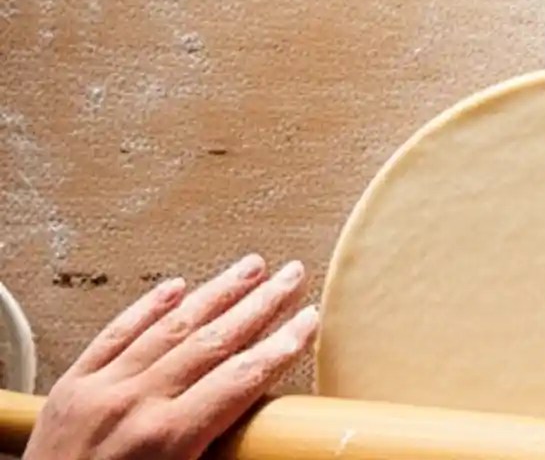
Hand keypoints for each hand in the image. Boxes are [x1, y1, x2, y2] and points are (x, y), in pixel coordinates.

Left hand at [24, 255, 317, 459]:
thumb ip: (222, 451)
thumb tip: (267, 433)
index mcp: (166, 440)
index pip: (241, 378)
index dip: (282, 345)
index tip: (308, 320)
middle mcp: (134, 405)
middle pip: (213, 340)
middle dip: (260, 304)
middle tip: (292, 275)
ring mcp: (99, 390)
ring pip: (170, 326)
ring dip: (216, 292)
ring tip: (250, 267)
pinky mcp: (71, 387)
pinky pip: (114, 334)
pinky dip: (147, 308)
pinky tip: (175, 288)